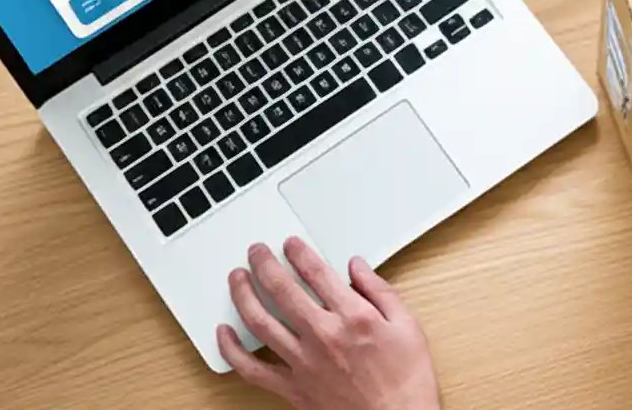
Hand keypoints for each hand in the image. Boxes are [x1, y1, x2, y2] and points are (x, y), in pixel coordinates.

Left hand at [218, 238, 440, 409]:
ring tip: (237, 278)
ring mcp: (304, 363)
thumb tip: (357, 266)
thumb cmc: (406, 380)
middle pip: (281, 290)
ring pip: (260, 322)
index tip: (290, 244)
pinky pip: (252, 369)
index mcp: (352, 316)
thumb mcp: (407, 325)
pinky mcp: (293, 388)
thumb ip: (380, 291)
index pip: (316, 273)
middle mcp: (323, 336)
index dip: (299, 253)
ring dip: (243, 295)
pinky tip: (224, 334)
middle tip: (256, 251)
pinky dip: (232, 350)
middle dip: (264, 264)